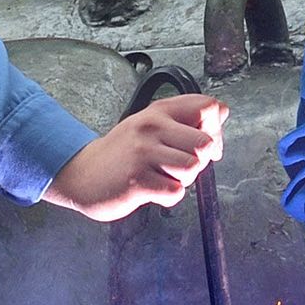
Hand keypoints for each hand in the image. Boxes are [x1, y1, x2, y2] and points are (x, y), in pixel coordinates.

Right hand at [42, 93, 227, 220]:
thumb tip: (222, 111)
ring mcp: (143, 154)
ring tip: (162, 177)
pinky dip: (168, 197)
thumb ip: (185, 117)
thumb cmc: (121, 153)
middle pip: (205, 143)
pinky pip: (175, 192)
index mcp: (159, 112)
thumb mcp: (151, 125)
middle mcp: (151, 128)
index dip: (215, 130)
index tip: (203, 143)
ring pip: (192, 168)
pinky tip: (153, 190)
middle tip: (177, 166)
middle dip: (199, 161)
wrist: (82, 174)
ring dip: (183, 179)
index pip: (208, 108)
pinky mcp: (137, 181)